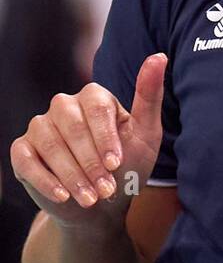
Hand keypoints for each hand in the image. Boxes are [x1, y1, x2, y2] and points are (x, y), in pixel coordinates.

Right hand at [10, 54, 167, 228]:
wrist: (102, 205)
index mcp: (94, 97)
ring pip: (49, 143)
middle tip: (105, 189)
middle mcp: (64, 106)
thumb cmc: (127, 166)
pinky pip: (25, 159)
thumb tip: (159, 56)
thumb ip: (150, 96)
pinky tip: (63, 196)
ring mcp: (41, 126)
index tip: (116, 165)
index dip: (106, 138)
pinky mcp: (23, 149)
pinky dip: (45, 179)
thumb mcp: (146, 134)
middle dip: (90, 162)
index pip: (96, 108)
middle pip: (72, 126)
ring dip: (71, 174)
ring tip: (89, 199)